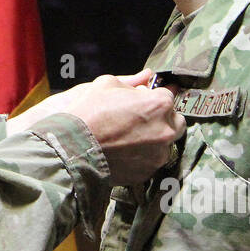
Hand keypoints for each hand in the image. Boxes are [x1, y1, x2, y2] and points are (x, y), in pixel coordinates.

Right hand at [10, 72, 183, 187]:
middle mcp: (166, 130)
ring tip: (129, 137)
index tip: (144, 100)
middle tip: (141, 118)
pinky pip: (152, 160)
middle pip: (176, 121)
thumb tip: (146, 78)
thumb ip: (132, 81)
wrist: (73, 149)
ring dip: (154, 138)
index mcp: (159, 105)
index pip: (168, 96)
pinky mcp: (149, 172)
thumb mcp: (107, 84)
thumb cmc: (89, 112)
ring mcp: (158, 154)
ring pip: (165, 143)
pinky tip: (124, 151)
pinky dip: (143, 155)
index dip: (154, 97)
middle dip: (163, 118)